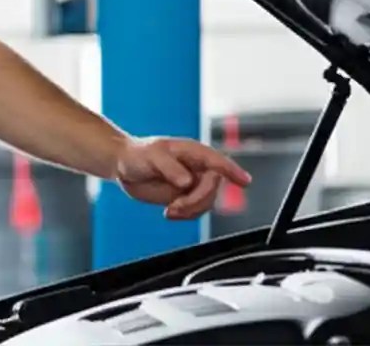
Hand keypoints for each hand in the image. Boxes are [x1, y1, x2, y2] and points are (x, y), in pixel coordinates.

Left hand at [114, 137, 251, 219]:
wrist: (124, 167)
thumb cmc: (138, 154)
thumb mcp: (152, 156)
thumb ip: (170, 168)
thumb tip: (187, 181)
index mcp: (193, 152)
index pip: (217, 161)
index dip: (232, 171)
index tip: (245, 181)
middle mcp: (197, 168)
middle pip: (212, 188)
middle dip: (197, 201)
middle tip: (176, 207)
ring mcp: (193, 184)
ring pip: (206, 202)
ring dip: (190, 210)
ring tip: (170, 210)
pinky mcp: (186, 197)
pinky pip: (195, 211)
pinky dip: (185, 215)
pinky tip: (169, 213)